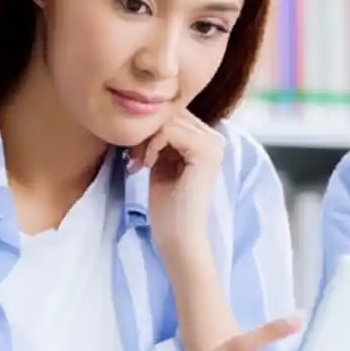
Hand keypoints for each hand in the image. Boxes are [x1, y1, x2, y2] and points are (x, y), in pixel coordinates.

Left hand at [128, 109, 225, 253]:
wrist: (178, 237)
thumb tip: (146, 113)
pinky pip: (168, 131)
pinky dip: (151, 146)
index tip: (135, 154)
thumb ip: (161, 138)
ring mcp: (214, 144)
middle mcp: (216, 137)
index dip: (149, 130)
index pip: (172, 114)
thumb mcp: (161, 162)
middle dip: (145, 133)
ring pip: (167, 120)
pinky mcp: (205, 152)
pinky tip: (147, 166)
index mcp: (207, 139)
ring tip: (139, 163)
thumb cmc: (167, 205)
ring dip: (145, 140)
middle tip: (134, 158)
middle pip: (170, 113)